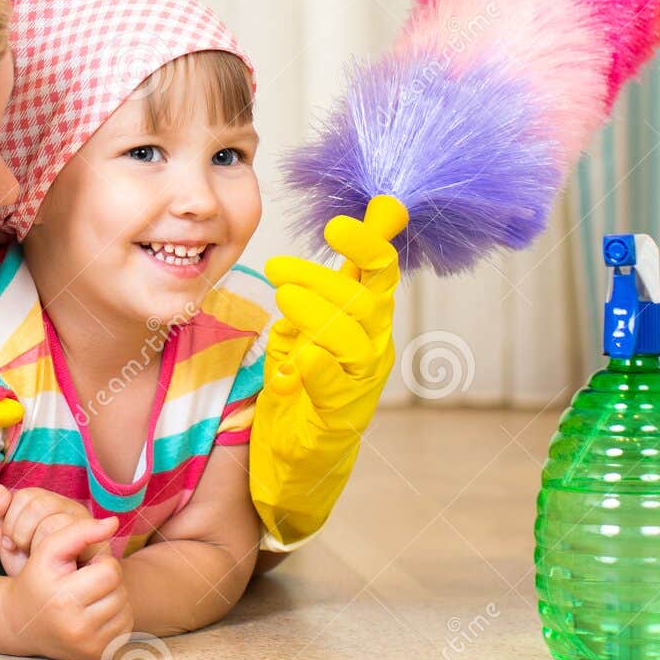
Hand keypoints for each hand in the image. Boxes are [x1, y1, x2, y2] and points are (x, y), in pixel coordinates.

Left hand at [0, 484, 103, 577]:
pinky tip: (52, 564)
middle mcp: (68, 507)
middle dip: (22, 532)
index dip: (11, 520)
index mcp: (46, 502)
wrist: (57, 597)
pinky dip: (56, 554)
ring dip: (38, 544)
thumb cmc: (34, 569)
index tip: (9, 544)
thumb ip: (0, 517)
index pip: (25, 495)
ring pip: (54, 522)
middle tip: (21, 553)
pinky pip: (73, 540)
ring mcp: (84, 522)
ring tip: (36, 559)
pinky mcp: (97, 541)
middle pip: (40, 505)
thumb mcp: (11, 545)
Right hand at [0, 513, 131, 659]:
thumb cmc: (38, 579)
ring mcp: (89, 646)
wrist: (20, 623)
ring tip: (88, 597)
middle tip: (85, 582)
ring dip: (112, 598)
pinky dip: (114, 617)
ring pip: (125, 609)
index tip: (81, 567)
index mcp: (63, 600)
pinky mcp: (98, 656)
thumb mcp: (49, 550)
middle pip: (120, 590)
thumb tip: (114, 522)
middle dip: (107, 581)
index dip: (100, 562)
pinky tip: (93, 614)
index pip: (110, 571)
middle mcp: (76, 628)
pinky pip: (125, 627)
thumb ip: (79, 530)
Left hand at [249, 203, 401, 546]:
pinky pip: (334, 388)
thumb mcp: (322, 315)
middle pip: (364, 303)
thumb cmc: (312, 376)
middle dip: (322, 279)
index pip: (381, 273)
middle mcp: (373, 347)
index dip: (366, 244)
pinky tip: (298, 360)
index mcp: (369, 318)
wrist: (302, 451)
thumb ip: (344, 271)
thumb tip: (382, 208)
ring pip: (352, 341)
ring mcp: (360, 384)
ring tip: (282, 299)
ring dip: (317, 315)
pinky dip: (317, 369)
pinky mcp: (338, 416)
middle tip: (276, 268)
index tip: (337, 224)